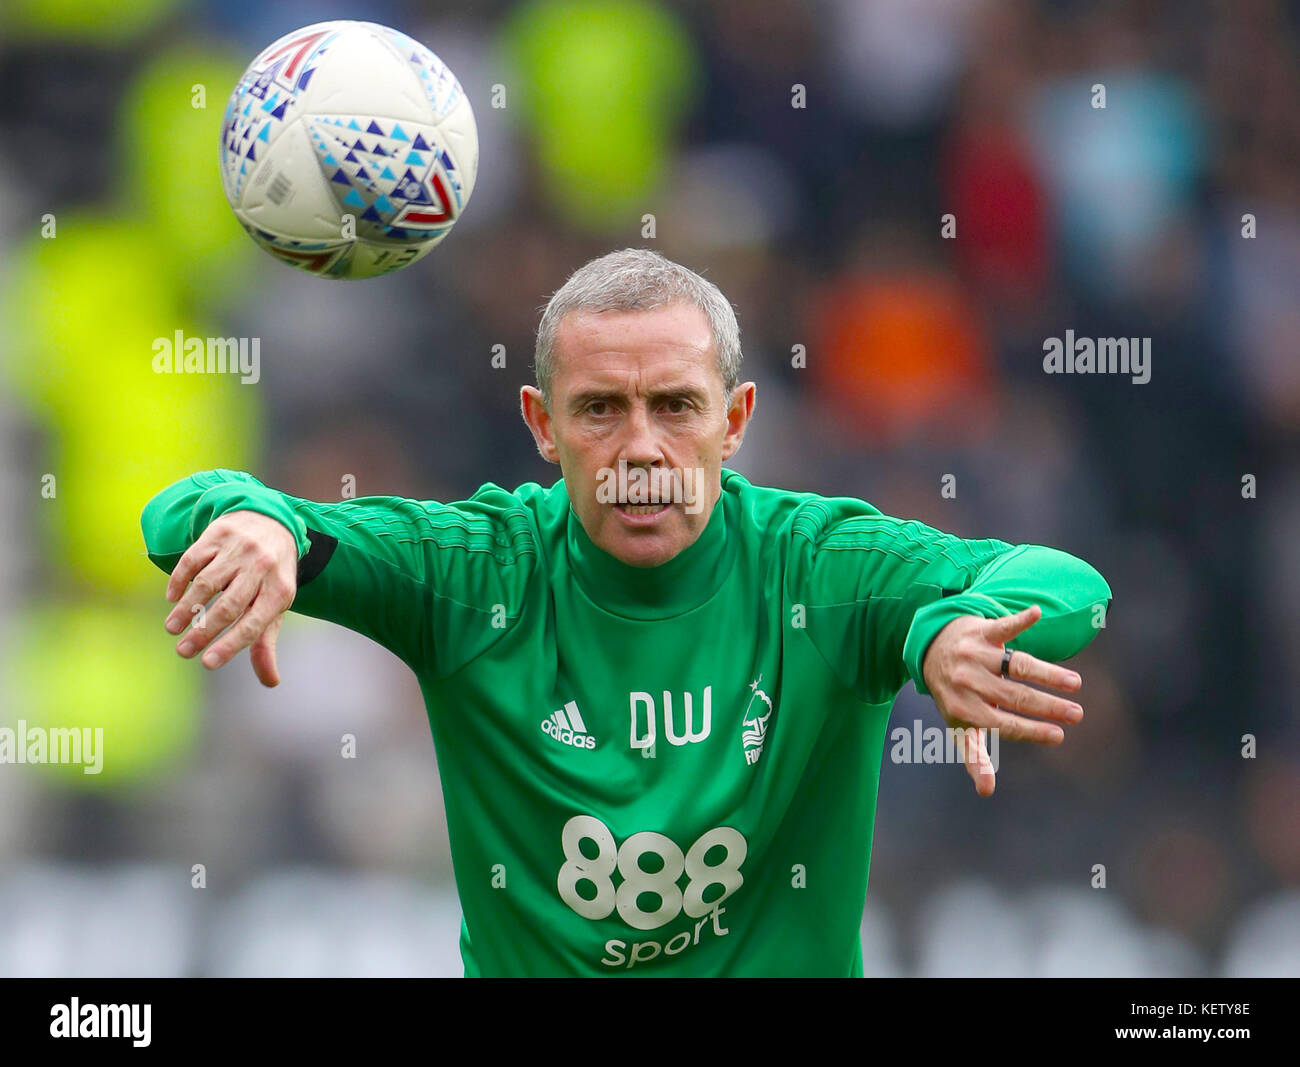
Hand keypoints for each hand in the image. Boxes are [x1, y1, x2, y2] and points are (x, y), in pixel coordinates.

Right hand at [162, 510, 298, 685]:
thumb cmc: (271, 575)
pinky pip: (193, 559)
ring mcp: (239, 549)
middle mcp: (261, 568)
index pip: (254, 624)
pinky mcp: (218, 534)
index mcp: (280, 590)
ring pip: (207, 583)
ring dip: (187, 609)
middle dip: (203, 632)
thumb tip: (270, 682)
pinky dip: (180, 581)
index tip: (207, 663)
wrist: (270, 521)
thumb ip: (266, 642)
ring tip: (172, 629)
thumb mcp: (276, 604)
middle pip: (228, 606)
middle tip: (183, 651)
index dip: (231, 645)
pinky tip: (173, 598)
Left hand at [921, 605, 1082, 797]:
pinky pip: (1001, 626)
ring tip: (1074, 684)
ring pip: (1016, 665)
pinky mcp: (980, 631)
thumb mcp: (959, 727)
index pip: (1005, 722)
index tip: (1058, 735)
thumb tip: (986, 791)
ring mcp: (974, 655)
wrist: (930, 650)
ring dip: (1047, 673)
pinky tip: (1036, 614)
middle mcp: (969, 681)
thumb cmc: (954, 695)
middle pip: (1015, 695)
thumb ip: (974, 757)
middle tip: (1077, 714)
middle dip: (1048, 706)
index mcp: (966, 709)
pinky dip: (1018, 620)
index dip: (1032, 730)